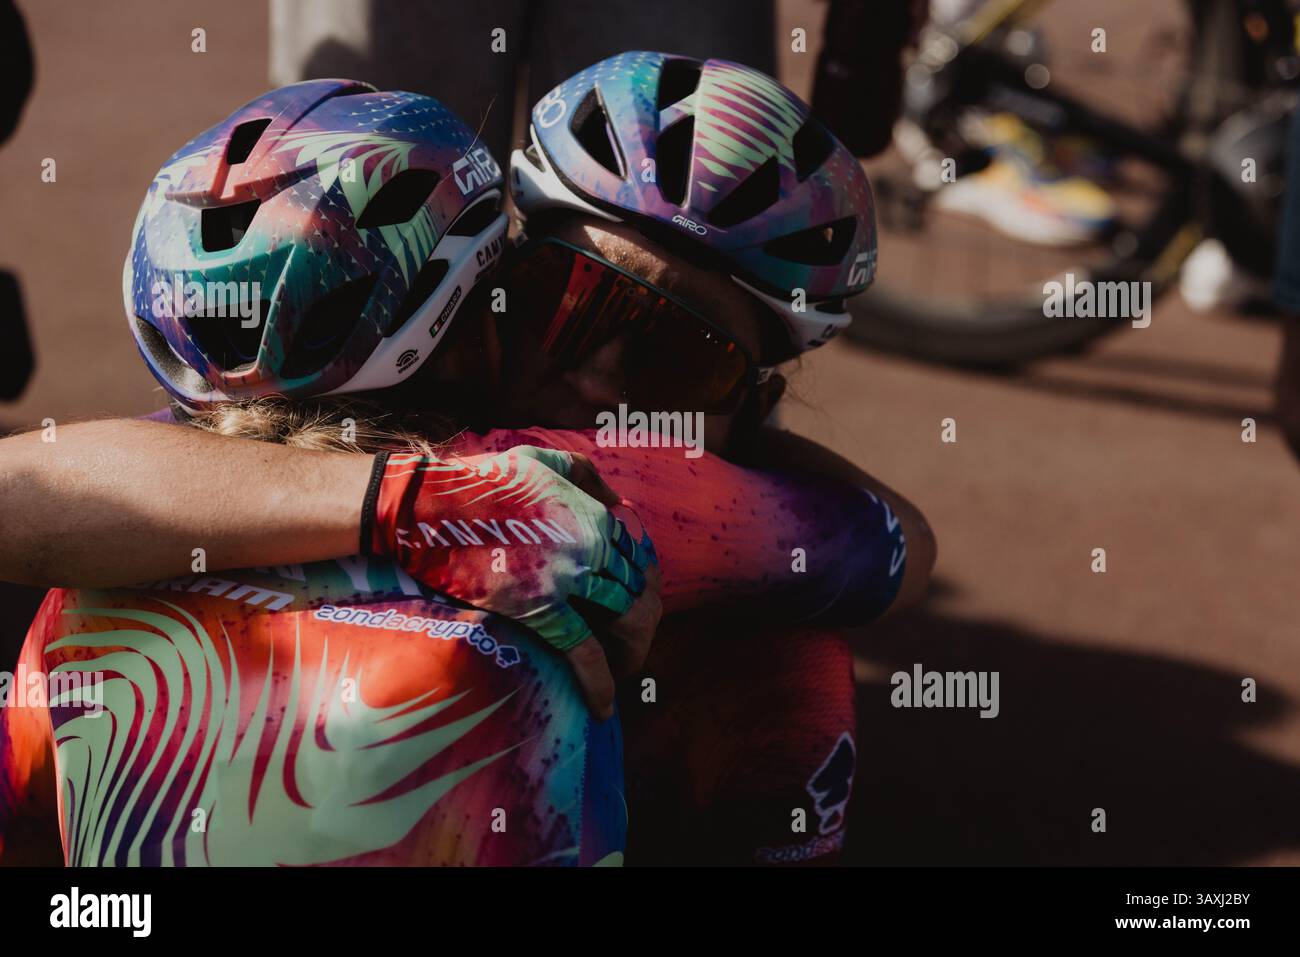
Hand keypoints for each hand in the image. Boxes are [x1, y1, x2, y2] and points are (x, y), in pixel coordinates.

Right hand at [366, 445, 660, 717]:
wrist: (430, 507)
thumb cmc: (482, 481)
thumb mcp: (542, 460)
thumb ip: (588, 475)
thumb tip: (620, 503)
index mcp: (597, 516)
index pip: (638, 558)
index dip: (636, 583)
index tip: (625, 601)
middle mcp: (593, 547)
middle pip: (637, 594)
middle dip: (637, 621)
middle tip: (625, 641)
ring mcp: (570, 579)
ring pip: (624, 624)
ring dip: (629, 652)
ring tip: (621, 670)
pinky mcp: (541, 610)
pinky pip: (586, 654)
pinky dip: (600, 684)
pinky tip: (603, 706)